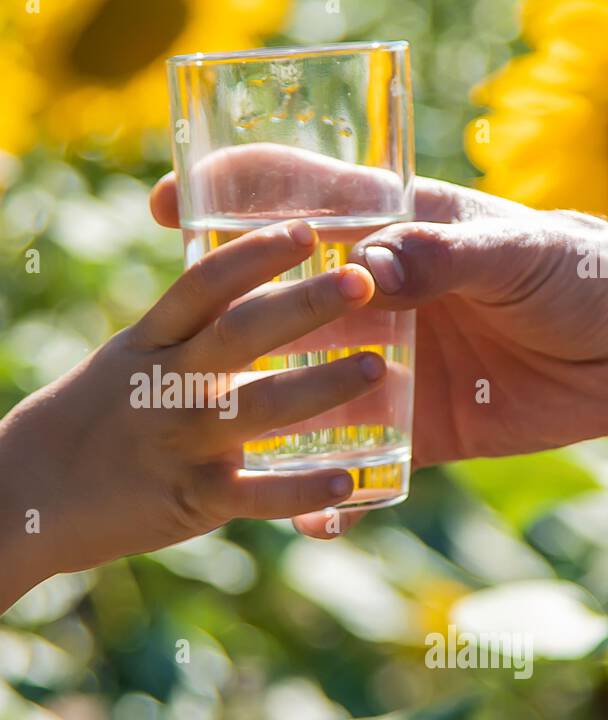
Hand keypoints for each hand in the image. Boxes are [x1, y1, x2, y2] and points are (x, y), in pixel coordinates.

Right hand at [10, 216, 383, 572]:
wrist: (20, 497)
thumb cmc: (81, 425)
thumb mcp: (122, 363)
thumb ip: (181, 336)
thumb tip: (239, 297)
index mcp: (149, 341)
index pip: (205, 283)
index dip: (257, 252)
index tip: (307, 228)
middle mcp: (165, 383)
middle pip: (242, 333)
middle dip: (305, 304)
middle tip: (362, 279)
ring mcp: (179, 440)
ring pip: (259, 408)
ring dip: (320, 386)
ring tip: (375, 366)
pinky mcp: (191, 498)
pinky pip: (256, 494)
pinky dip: (302, 490)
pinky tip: (350, 481)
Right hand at [150, 147, 607, 536]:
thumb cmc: (577, 273)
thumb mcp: (512, 255)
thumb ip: (443, 256)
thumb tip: (369, 267)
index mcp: (386, 231)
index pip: (294, 199)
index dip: (227, 197)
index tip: (169, 206)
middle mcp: (366, 296)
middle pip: (270, 299)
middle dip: (211, 317)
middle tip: (155, 347)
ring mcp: (377, 363)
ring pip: (293, 387)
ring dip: (251, 413)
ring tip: (200, 443)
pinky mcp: (406, 427)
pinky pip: (350, 460)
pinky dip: (324, 495)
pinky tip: (308, 522)